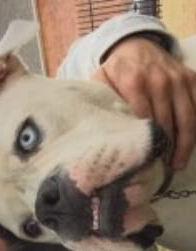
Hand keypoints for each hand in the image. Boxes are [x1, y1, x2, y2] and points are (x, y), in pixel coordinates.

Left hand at [92, 37, 195, 169]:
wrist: (136, 44)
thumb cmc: (115, 70)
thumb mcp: (100, 80)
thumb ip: (102, 101)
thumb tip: (103, 129)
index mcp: (134, 82)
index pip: (143, 118)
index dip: (143, 141)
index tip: (141, 160)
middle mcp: (160, 80)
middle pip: (166, 121)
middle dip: (163, 147)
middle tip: (159, 169)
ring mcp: (178, 79)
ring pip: (187, 118)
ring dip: (184, 144)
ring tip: (177, 165)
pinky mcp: (191, 78)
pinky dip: (194, 129)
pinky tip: (188, 147)